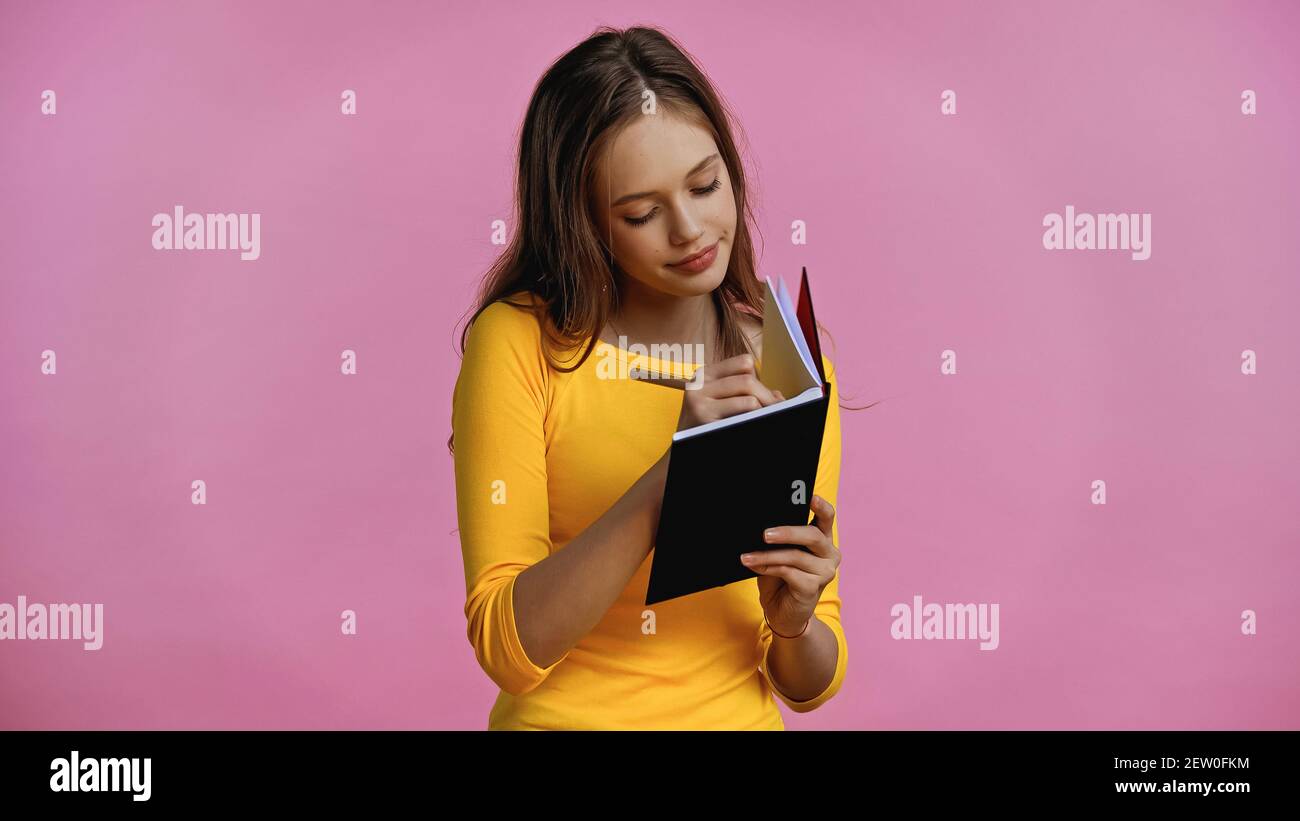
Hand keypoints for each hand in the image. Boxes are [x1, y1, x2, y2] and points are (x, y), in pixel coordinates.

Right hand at [675, 353, 783, 431]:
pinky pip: (745, 418)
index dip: (759, 378)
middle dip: (768, 398)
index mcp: (704, 374)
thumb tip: (779, 397)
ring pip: (750, 400)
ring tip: (767, 418)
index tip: (764, 395)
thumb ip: (745, 392)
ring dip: (765, 411)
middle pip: (749, 381)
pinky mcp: (706, 422)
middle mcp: (699, 385)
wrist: (681, 449)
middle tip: (778, 410)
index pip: (744, 362)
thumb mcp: (718, 400)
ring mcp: (700, 404)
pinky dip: (755, 420)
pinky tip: (754, 425)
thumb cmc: (705, 423)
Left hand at [740, 495, 840, 637]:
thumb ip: (776, 540)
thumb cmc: (780, 579)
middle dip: (787, 532)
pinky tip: (755, 567)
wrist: (783, 614)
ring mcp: (824, 572)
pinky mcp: (813, 588)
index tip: (810, 497)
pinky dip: (769, 568)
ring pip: (796, 556)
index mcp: (822, 540)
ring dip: (767, 555)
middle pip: (813, 535)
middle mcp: (829, 554)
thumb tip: (758, 527)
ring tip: (747, 556)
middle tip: (764, 534)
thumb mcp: (777, 553)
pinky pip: (789, 573)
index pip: (827, 517)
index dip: (821, 506)